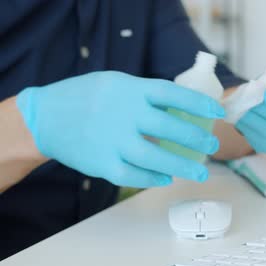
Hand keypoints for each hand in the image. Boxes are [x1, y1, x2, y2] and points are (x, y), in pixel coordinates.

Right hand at [16, 71, 224, 187]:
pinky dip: (154, 178)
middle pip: (170, 128)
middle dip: (197, 138)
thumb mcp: (117, 84)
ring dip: (182, 166)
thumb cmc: (87, 98)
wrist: (44, 118)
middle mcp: (123, 114)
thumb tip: (184, 109)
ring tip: (200, 171)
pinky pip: (135, 175)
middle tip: (211, 145)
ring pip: (156, 157)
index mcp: (130, 90)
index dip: (199, 103)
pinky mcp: (102, 163)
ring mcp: (112, 141)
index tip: (217, 111)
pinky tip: (167, 177)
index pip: (173, 94)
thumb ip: (146, 95)